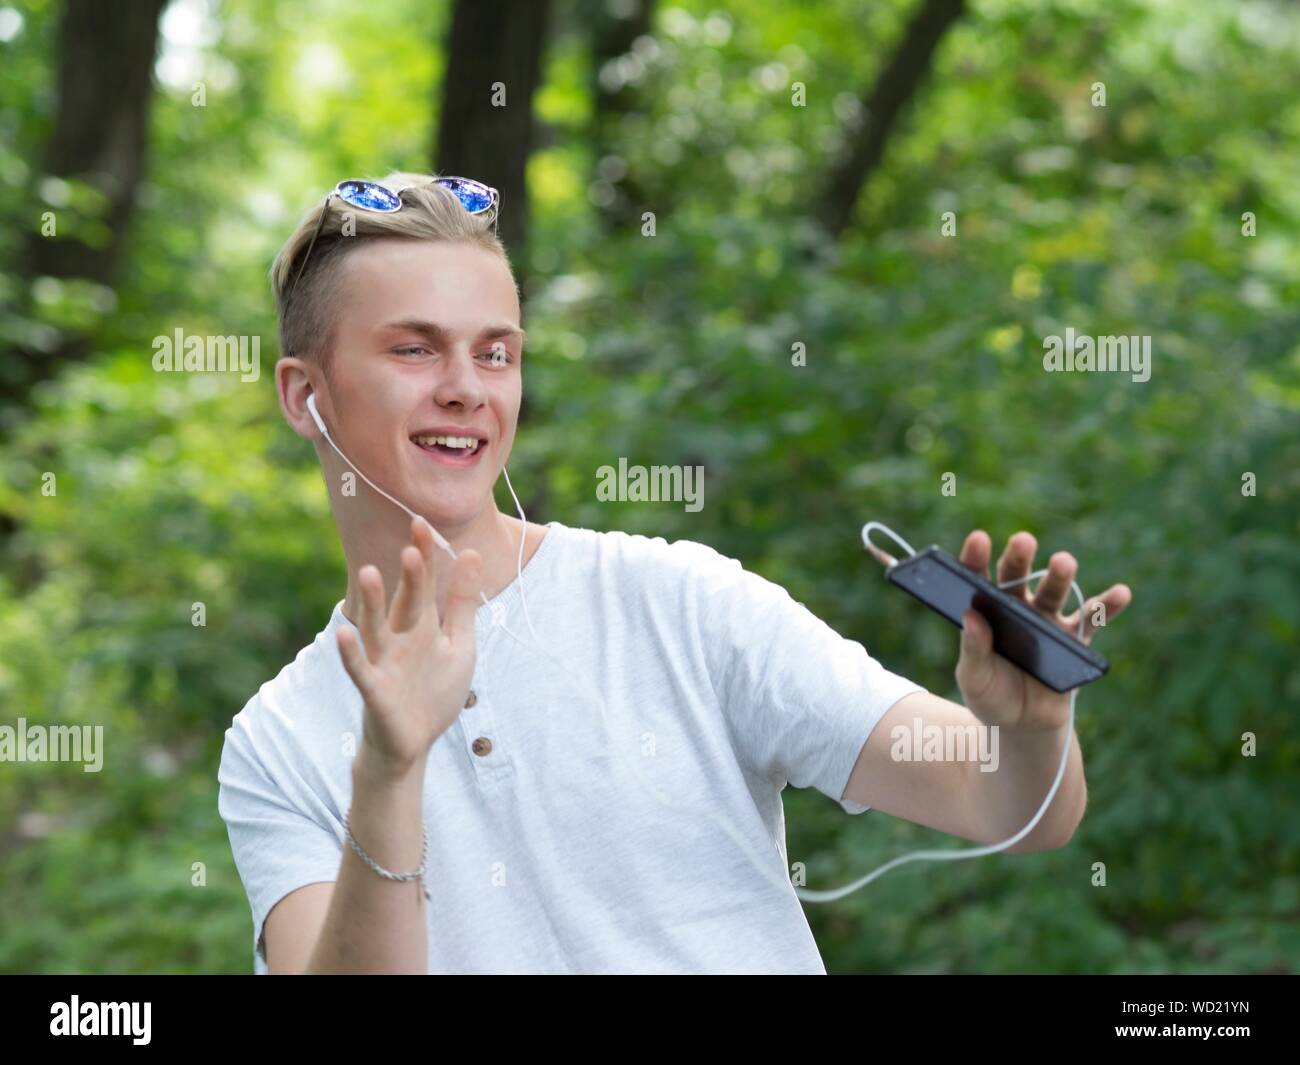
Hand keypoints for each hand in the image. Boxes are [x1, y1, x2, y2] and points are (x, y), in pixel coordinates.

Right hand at [337, 515, 482, 777]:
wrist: (414, 743)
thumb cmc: (434, 691)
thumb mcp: (459, 644)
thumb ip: (462, 603)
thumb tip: (472, 553)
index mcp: (422, 626)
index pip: (423, 584)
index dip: (425, 557)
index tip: (423, 523)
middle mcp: (400, 638)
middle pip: (405, 602)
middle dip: (410, 577)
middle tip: (412, 546)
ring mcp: (385, 663)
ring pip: (376, 628)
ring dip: (373, 604)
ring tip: (369, 574)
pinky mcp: (375, 691)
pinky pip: (361, 669)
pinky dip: (351, 654)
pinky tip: (342, 634)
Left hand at [953, 529, 1130, 729]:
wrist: (1024, 725)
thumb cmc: (992, 696)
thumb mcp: (974, 679)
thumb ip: (973, 650)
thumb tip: (970, 616)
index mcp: (986, 612)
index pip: (977, 579)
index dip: (976, 558)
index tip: (979, 538)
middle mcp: (1017, 608)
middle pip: (1017, 578)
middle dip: (1019, 558)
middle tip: (1023, 540)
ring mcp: (1049, 621)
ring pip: (1054, 592)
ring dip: (1059, 576)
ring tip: (1064, 562)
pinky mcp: (1075, 639)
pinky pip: (1093, 619)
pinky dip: (1108, 605)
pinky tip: (1120, 593)